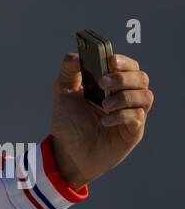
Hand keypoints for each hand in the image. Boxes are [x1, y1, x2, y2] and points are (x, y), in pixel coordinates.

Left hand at [50, 52, 152, 189]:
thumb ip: (68, 72)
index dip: (123, 62)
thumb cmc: (69, 123)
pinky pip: (138, 117)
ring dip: (124, 96)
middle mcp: (126, 97)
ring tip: (103, 105)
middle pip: (141, 78)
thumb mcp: (63, 94)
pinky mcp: (133, 132)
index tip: (110, 61)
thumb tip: (75, 55)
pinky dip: (122, 115)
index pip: (129, 67)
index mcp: (113, 85)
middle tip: (102, 82)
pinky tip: (104, 121)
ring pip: (145, 96)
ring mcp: (132, 114)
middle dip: (123, 77)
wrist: (67, 153)